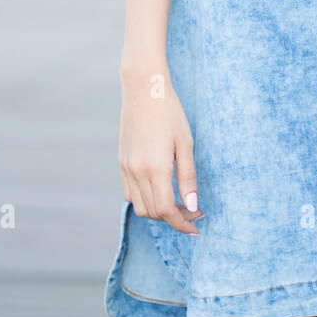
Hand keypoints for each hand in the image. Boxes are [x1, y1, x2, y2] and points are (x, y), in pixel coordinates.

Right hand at [118, 72, 204, 235]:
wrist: (143, 89)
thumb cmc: (170, 112)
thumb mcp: (186, 143)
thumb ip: (188, 177)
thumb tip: (193, 206)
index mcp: (155, 167)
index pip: (167, 210)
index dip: (182, 224)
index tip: (196, 228)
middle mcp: (137, 171)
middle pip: (153, 213)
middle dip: (173, 219)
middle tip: (192, 211)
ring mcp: (126, 168)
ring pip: (139, 207)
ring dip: (158, 212)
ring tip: (178, 201)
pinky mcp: (121, 162)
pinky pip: (130, 193)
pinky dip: (145, 199)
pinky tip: (160, 188)